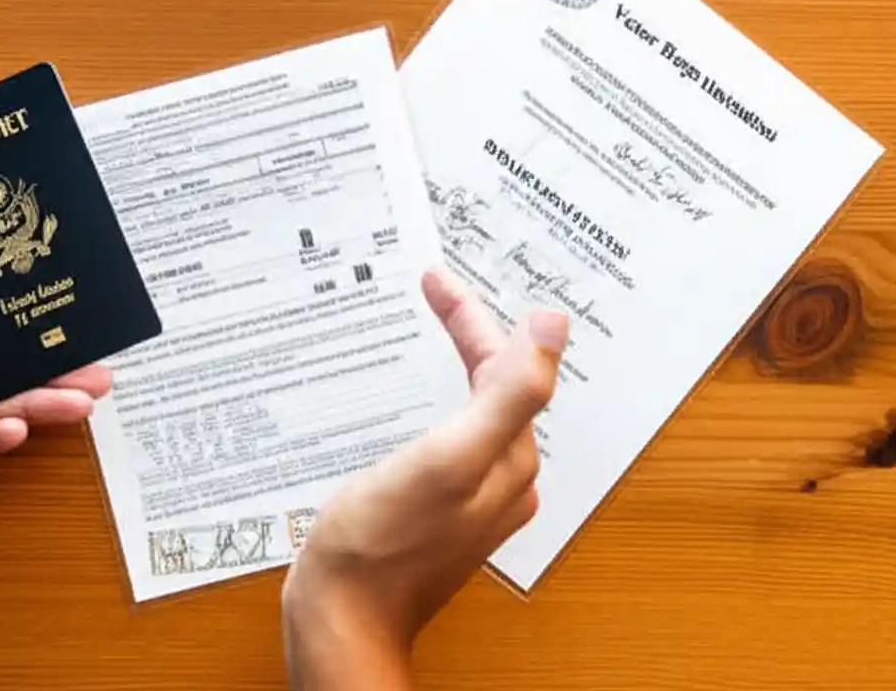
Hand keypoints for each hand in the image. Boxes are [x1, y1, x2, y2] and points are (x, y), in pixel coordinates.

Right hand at [281, 267, 568, 690]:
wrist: (342, 616)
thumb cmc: (383, 543)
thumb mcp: (449, 458)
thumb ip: (508, 393)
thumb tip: (553, 324)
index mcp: (510, 461)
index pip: (506, 368)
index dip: (471, 317)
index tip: (434, 279)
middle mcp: (499, 478)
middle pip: (493, 384)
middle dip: (466, 333)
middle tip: (429, 289)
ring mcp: (466, 496)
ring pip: (468, 408)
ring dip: (449, 364)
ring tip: (425, 328)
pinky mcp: (434, 508)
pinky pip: (443, 436)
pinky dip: (427, 401)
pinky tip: (402, 398)